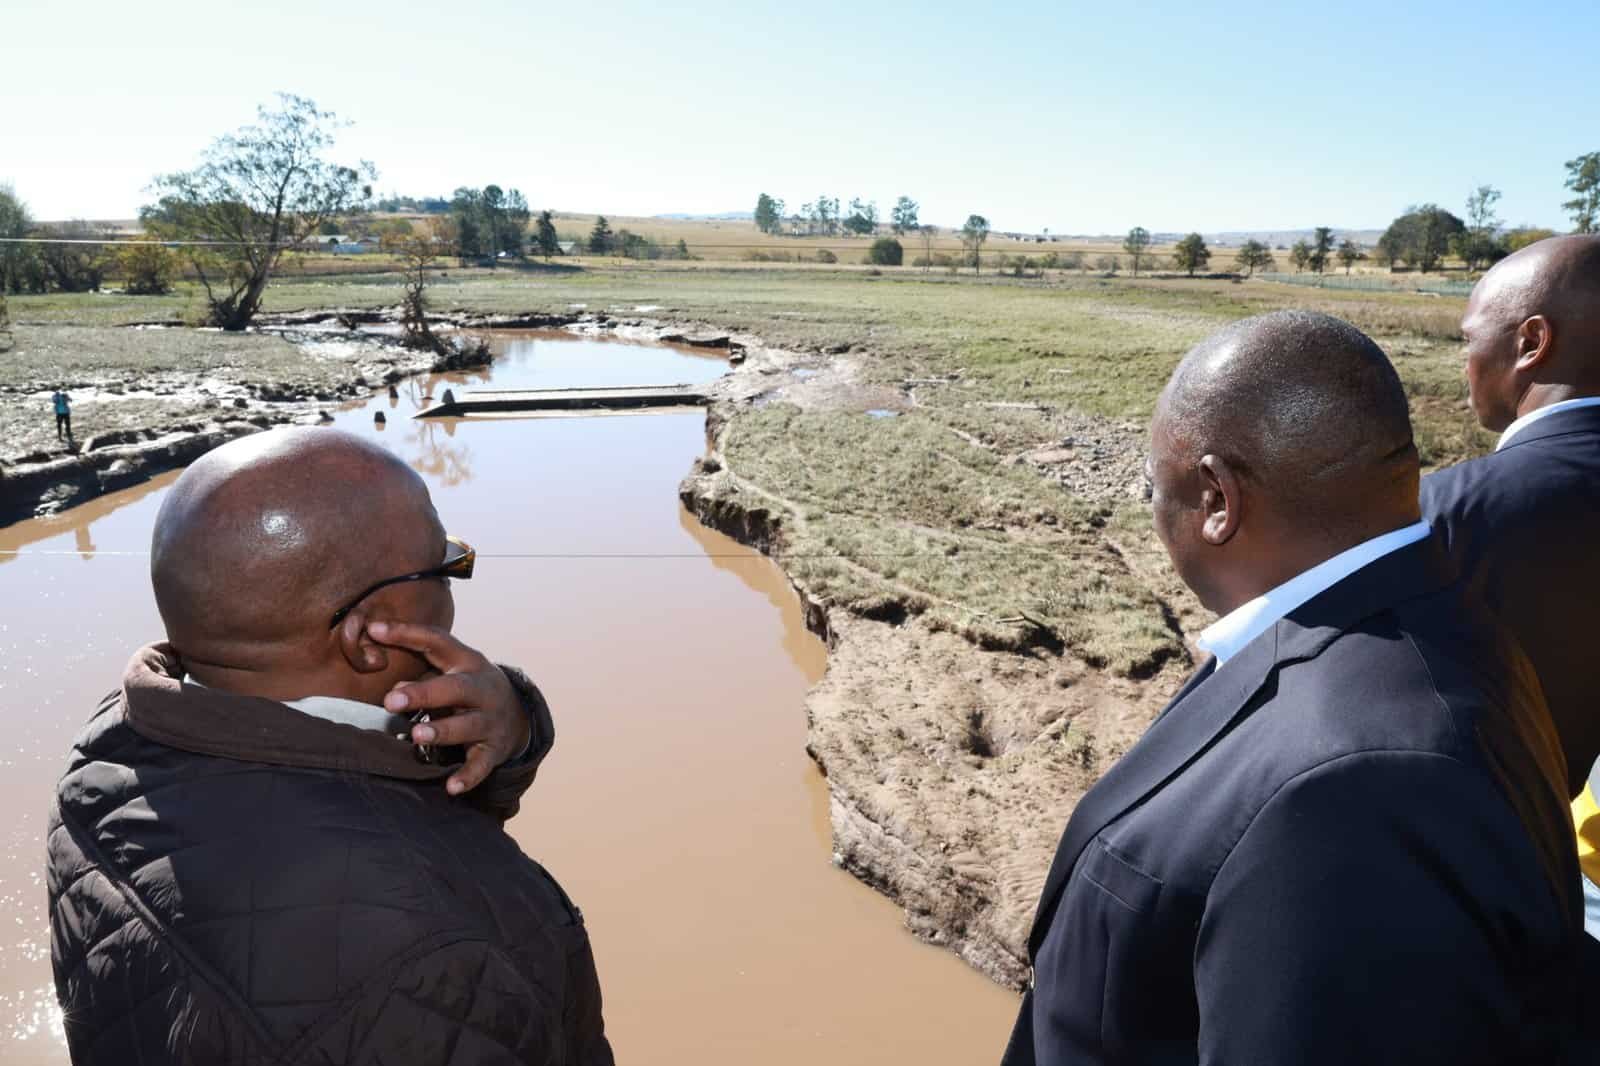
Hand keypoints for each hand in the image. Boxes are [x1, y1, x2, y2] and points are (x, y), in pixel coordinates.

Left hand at [365, 621, 532, 796]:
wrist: (519, 714)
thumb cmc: (467, 690)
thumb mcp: (450, 674)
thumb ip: (420, 677)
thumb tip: (393, 691)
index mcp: (467, 662)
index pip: (437, 642)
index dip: (407, 634)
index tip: (374, 630)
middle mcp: (481, 689)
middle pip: (454, 689)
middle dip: (423, 694)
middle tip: (392, 700)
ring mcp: (490, 720)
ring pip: (467, 726)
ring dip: (443, 731)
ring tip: (418, 735)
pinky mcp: (494, 749)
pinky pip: (481, 764)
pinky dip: (468, 776)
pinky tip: (451, 787)